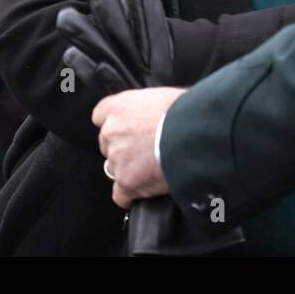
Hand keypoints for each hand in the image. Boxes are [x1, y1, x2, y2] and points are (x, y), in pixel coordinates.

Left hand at [93, 87, 185, 208]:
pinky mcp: (126, 182)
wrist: (194, 134)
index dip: (117, 123)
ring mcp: (116, 159)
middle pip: (108, 144)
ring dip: (131, 170)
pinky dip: (131, 196)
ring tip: (154, 169)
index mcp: (118, 107)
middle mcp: (111, 132)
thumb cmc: (186, 111)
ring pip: (116, 169)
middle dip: (124, 148)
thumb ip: (148, 108)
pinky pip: (121, 195)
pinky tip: (146, 192)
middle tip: (148, 149)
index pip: (101, 115)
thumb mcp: (163, 97)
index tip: (128, 127)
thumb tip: (156, 114)